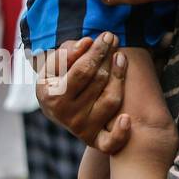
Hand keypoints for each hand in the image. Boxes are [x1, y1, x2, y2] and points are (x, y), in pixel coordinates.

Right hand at [35, 32, 131, 153]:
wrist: (59, 108)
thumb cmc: (58, 79)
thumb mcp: (53, 66)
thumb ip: (67, 53)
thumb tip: (87, 43)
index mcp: (52, 96)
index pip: (82, 70)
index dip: (98, 51)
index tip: (107, 36)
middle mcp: (66, 115)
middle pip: (98, 81)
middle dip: (108, 57)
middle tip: (114, 39)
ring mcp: (81, 128)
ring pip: (110, 100)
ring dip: (119, 76)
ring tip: (120, 57)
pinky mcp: (95, 140)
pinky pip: (109, 142)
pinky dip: (119, 133)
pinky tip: (126, 119)